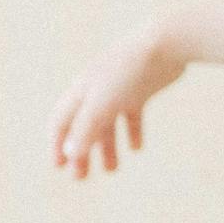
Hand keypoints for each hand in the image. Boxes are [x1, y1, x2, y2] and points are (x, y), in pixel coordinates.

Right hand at [51, 27, 187, 177]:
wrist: (165, 44)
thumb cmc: (128, 72)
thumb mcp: (103, 103)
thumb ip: (86, 129)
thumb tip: (70, 154)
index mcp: (81, 91)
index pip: (61, 122)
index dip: (58, 145)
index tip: (60, 168)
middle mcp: (97, 91)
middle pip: (83, 127)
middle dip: (81, 152)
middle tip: (82, 178)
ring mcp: (119, 90)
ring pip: (108, 124)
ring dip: (107, 148)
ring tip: (112, 170)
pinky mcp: (141, 89)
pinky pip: (132, 115)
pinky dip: (132, 132)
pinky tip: (137, 149)